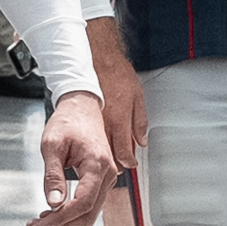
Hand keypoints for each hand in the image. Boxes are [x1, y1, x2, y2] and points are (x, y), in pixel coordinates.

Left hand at [28, 89, 117, 225]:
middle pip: (89, 214)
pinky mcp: (101, 179)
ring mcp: (107, 177)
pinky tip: (55, 212)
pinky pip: (90, 203)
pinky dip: (73, 212)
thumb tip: (53, 202)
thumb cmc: (68, 121)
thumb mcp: (52, 146)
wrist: (81, 107)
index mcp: (97, 164)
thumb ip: (53, 176)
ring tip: (42, 222)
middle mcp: (108, 173)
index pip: (83, 203)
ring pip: (90, 212)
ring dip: (67, 221)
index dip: (61, 220)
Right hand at [87, 24, 145, 166]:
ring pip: (97, 146)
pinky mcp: (84, 116)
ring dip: (103, 155)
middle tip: (121, 166)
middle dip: (115, 163)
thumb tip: (141, 139)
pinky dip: (94, 142)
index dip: (128, 161)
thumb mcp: (138, 96)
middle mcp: (104, 123)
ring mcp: (92, 121)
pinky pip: (89, 135)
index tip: (131, 164)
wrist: (99, 59)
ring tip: (109, 159)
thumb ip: (140, 121)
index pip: (123, 151)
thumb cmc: (118, 73)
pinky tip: (98, 143)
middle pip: (108, 153)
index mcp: (119, 120)